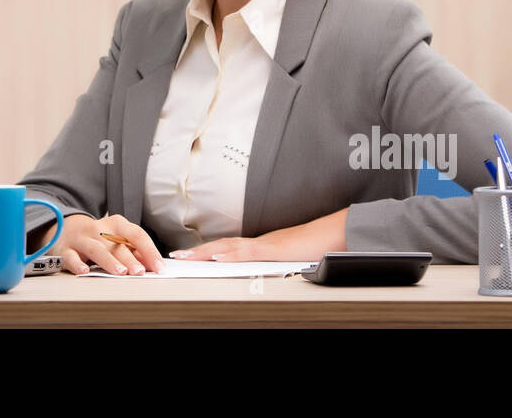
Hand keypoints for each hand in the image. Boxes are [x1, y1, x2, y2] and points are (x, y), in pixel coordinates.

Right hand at [49, 213, 165, 274]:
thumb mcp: (116, 239)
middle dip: (130, 259)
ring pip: (96, 249)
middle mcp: (99, 229)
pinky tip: (85, 272)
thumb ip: (133, 251)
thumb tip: (153, 267)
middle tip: (140, 272)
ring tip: (120, 273)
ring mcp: (82, 238)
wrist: (65, 228)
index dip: (149, 251)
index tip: (160, 267)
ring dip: (109, 261)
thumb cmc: (97, 237)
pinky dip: (78, 264)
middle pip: (117, 244)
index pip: (136, 235)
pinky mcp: (66, 249)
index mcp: (116, 224)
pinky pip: (71, 256)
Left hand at [170, 208, 348, 261]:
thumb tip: (259, 276)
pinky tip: (220, 258)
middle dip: (198, 252)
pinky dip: (233, 255)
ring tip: (187, 257)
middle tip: (176, 257)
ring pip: (231, 247)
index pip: (228, 249)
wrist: (335, 235)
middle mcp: (259, 243)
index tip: (188, 256)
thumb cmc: (316, 249)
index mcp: (260, 247)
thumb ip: (273, 266)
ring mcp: (266, 244)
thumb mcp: (289, 262)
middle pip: (223, 245)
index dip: (207, 252)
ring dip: (207, 252)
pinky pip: (250, 252)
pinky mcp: (276, 249)